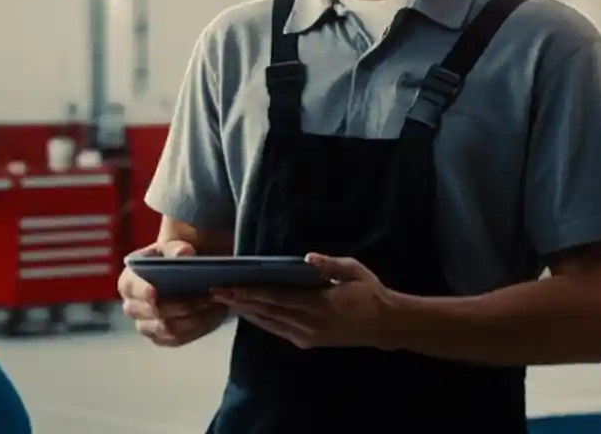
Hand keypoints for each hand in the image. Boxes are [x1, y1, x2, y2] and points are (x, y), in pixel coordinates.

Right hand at [117, 240, 228, 346]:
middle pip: (153, 312)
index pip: (130, 288)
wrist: (184, 278)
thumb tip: (183, 253)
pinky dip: (196, 328)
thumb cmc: (174, 260)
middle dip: (181, 305)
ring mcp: (145, 325)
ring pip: (168, 328)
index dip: (141, 291)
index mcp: (129, 281)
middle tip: (205, 295)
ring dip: (193, 317)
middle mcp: (132, 306)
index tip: (154, 292)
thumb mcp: (174, 249)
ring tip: (212, 303)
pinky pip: (177, 339)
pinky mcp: (161, 338)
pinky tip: (209, 314)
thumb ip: (177, 248)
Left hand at [212, 253, 394, 349]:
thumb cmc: (369, 293)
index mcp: (319, 305)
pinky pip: (277, 330)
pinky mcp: (308, 342)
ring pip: (269, 323)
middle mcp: (309, 324)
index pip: (277, 298)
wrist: (384, 325)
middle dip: (240, 301)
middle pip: (267, 311)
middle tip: (216, 292)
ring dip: (245, 312)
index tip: (231, 286)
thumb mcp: (354, 271)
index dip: (252, 292)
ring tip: (225, 301)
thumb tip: (307, 258)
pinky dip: (260, 321)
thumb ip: (330, 264)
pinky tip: (248, 313)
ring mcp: (307, 336)